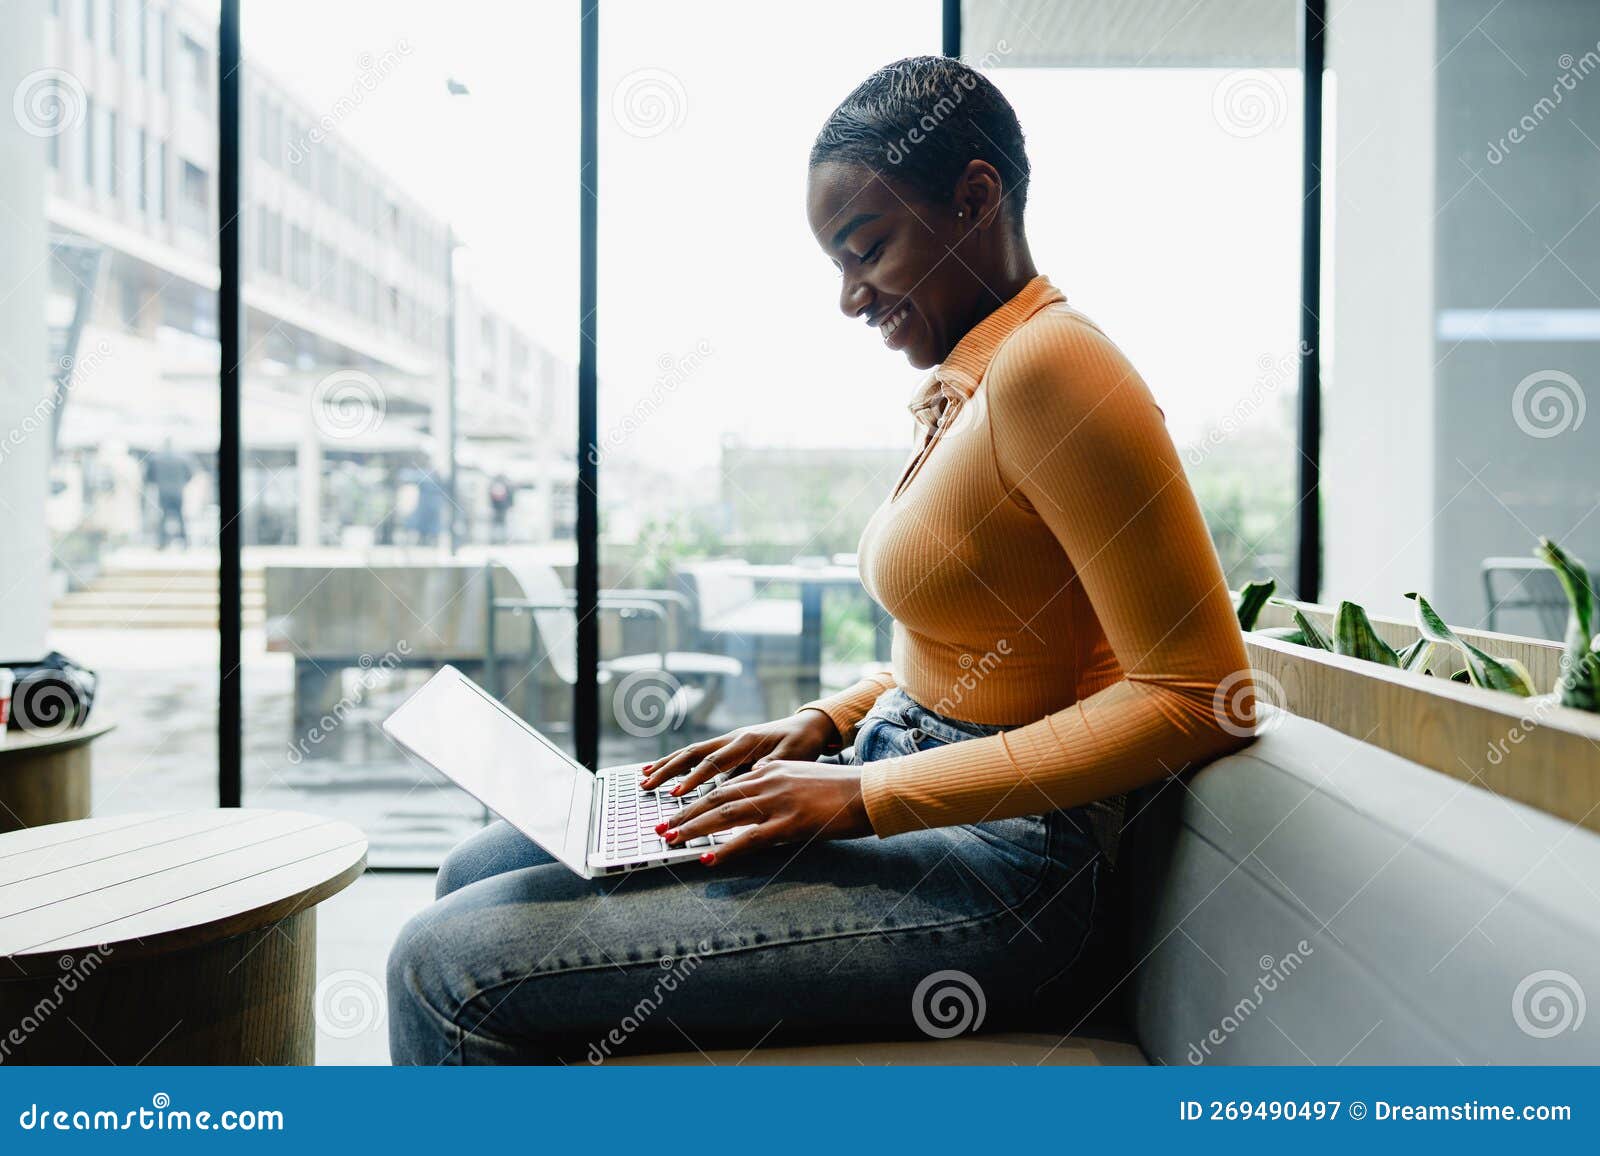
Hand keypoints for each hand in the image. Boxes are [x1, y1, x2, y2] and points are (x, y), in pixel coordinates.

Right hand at [638, 710, 838, 794]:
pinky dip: (679, 764)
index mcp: (745, 741)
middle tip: (646, 784)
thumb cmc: (801, 743)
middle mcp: (732, 739)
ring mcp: (728, 741)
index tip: (677, 794)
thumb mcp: (792, 757)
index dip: (695, 778)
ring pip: (691, 752)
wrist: (808, 727)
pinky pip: (698, 756)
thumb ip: (772, 766)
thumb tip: (753, 775)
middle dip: (668, 770)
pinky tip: (665, 773)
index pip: (713, 762)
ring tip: (645, 776)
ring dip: (667, 765)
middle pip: (692, 753)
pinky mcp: (728, 748)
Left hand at [658, 760, 872, 865]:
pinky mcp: (789, 824)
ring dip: (694, 829)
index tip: (674, 809)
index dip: (696, 798)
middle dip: (685, 814)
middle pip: (716, 797)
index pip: (723, 784)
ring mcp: (777, 802)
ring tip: (671, 840)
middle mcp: (767, 782)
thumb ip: (773, 775)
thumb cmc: (837, 787)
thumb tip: (753, 775)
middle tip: (661, 827)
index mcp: (769, 770)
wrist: (867, 792)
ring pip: (725, 815)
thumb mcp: (799, 773)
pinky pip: (750, 838)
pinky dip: (726, 850)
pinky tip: (708, 858)